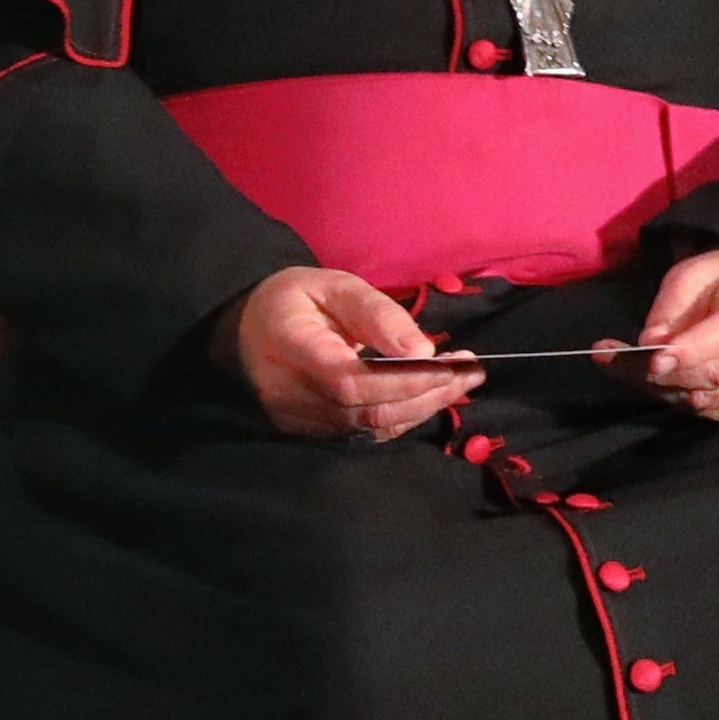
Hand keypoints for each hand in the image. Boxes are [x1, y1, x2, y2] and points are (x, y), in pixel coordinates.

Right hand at [233, 264, 472, 441]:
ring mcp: (297, 421)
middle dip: (428, 394)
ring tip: (460, 381)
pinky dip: (404, 417)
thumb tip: (424, 350)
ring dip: (424, 407)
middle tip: (471, 371)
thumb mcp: (336, 285)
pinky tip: (430, 396)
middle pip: (368, 411)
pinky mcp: (309, 434)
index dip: (406, 381)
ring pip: (372, 428)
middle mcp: (290, 394)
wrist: (247, 330)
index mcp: (290, 346)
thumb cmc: (296, 300)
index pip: (350, 380)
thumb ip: (377, 313)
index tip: (454, 365)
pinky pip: (365, 434)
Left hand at [635, 246, 718, 420]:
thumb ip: (671, 306)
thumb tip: (650, 343)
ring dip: (682, 391)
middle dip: (680, 375)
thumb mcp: (694, 273)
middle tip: (642, 370)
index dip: (692, 351)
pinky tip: (677, 387)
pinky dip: (695, 403)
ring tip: (654, 378)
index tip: (655, 360)